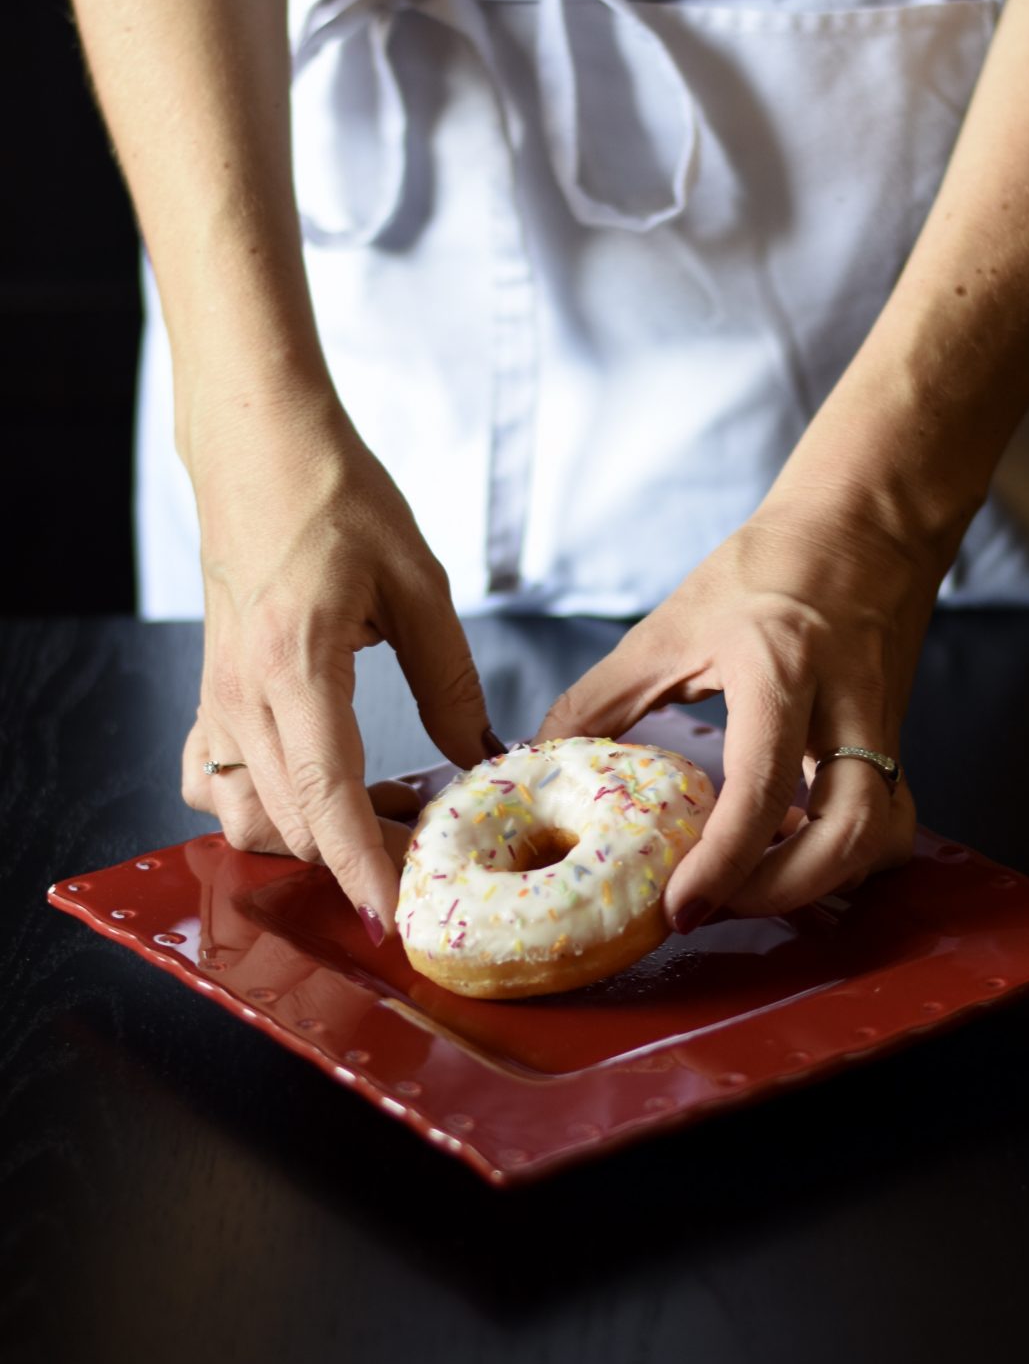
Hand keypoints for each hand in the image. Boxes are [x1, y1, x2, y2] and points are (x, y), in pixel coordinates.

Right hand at [179, 380, 497, 941]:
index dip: (364, 869)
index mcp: (297, 666)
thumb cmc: (337, 496)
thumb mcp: (419, 581)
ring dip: (310, 837)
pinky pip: (213, 782)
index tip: (399, 918)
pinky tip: (311, 787)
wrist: (258, 445)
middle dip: (358, 858)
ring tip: (381, 813)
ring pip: (244, 817)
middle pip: (290, 826)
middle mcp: (242, 694)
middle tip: (429, 846)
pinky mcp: (212, 692)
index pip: (326, 801)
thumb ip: (450, 678)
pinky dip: (258, 806)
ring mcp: (217, 698)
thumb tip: (481, 755)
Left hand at [537, 448, 949, 928]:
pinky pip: (882, 821)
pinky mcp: (892, 743)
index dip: (723, 863)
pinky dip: (838, 856)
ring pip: (884, 836)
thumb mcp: (670, 626)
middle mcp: (847, 705)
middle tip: (715, 907)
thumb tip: (538, 760)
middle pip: (856, 834)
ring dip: (821, 880)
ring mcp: (881, 728)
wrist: (865, 521)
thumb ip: (601, 699)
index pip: (763, 786)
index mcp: (782, 668)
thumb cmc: (768, 565)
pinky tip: (785, 851)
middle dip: (786, 892)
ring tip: (748, 885)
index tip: (678, 909)